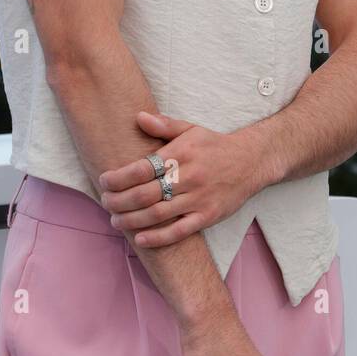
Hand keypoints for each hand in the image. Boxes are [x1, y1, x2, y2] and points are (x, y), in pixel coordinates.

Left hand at [97, 110, 262, 247]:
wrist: (252, 161)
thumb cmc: (215, 145)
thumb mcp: (191, 129)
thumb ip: (164, 125)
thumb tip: (138, 117)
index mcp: (181, 154)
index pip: (142, 168)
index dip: (119, 178)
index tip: (104, 181)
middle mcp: (188, 177)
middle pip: (145, 194)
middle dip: (119, 201)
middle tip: (105, 203)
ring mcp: (198, 199)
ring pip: (158, 214)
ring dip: (132, 220)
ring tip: (116, 221)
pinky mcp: (207, 216)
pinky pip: (179, 231)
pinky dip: (158, 237)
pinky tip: (140, 238)